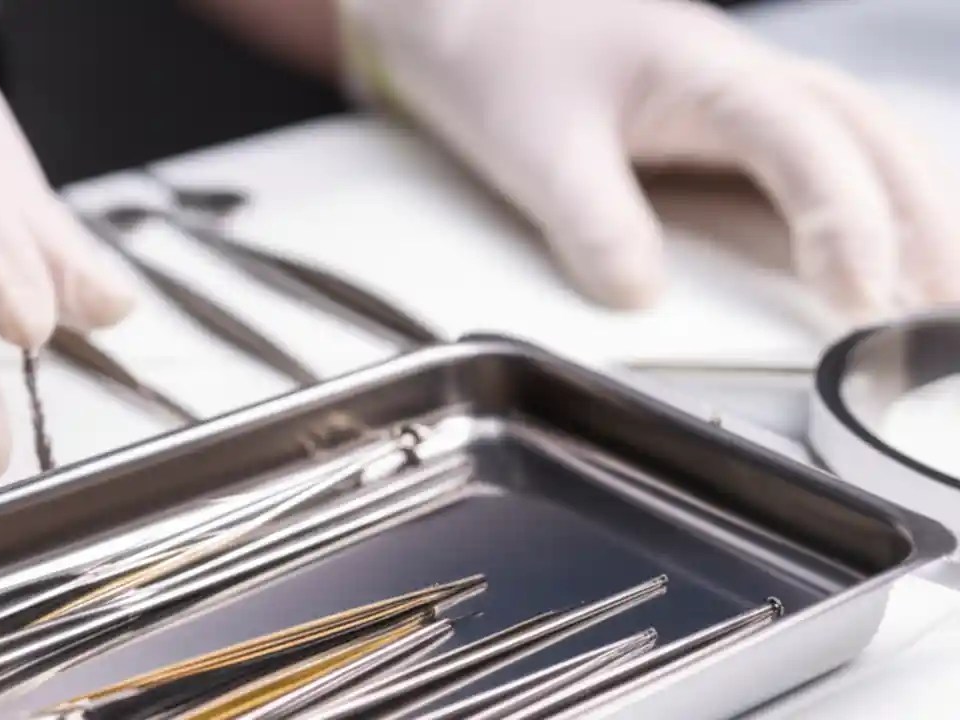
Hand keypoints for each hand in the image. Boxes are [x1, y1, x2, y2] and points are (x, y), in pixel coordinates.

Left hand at [341, 0, 959, 318]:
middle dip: (923, 221)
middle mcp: (745, 80)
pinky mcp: (720, 127)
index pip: (805, 143)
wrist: (466, 8)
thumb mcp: (534, 146)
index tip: (860, 298)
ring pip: (860, 145)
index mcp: (708, 72)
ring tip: (938, 298)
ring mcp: (740, 100)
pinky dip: (859, 210)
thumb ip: (592, 221)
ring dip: (910, 214)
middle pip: (871, 138)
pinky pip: (815, 164)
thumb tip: (646, 298)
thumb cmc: (501, 53)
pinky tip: (870, 260)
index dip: (845, 221)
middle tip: (947, 315)